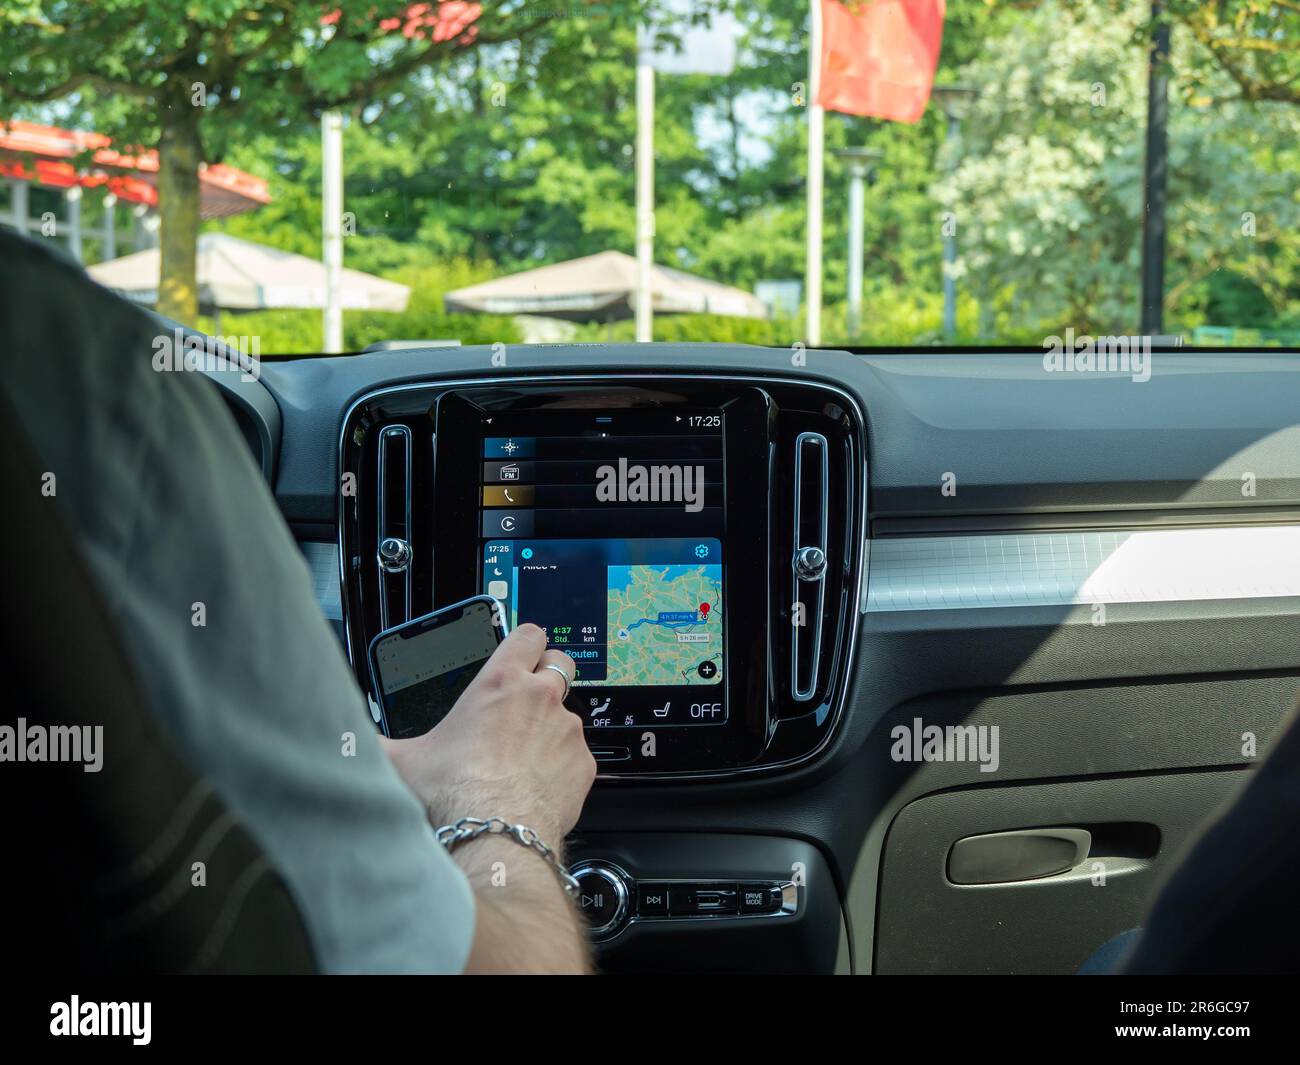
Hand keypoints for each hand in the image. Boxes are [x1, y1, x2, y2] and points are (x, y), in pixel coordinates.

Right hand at [381, 623, 595, 845]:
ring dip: (551, 729)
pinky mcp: (583, 762)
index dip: (526, 641)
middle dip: (548, 675)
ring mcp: (566, 729)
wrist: (494, 832)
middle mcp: (540, 697)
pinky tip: (538, 785)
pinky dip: (563, 767)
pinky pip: (577, 756)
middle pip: (560, 663)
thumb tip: (350, 740)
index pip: (528, 635)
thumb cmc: (453, 791)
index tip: (521, 651)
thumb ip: (377, 742)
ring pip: (568, 714)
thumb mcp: (402, 759)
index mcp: (501, 682)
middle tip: (528, 701)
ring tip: (526, 758)